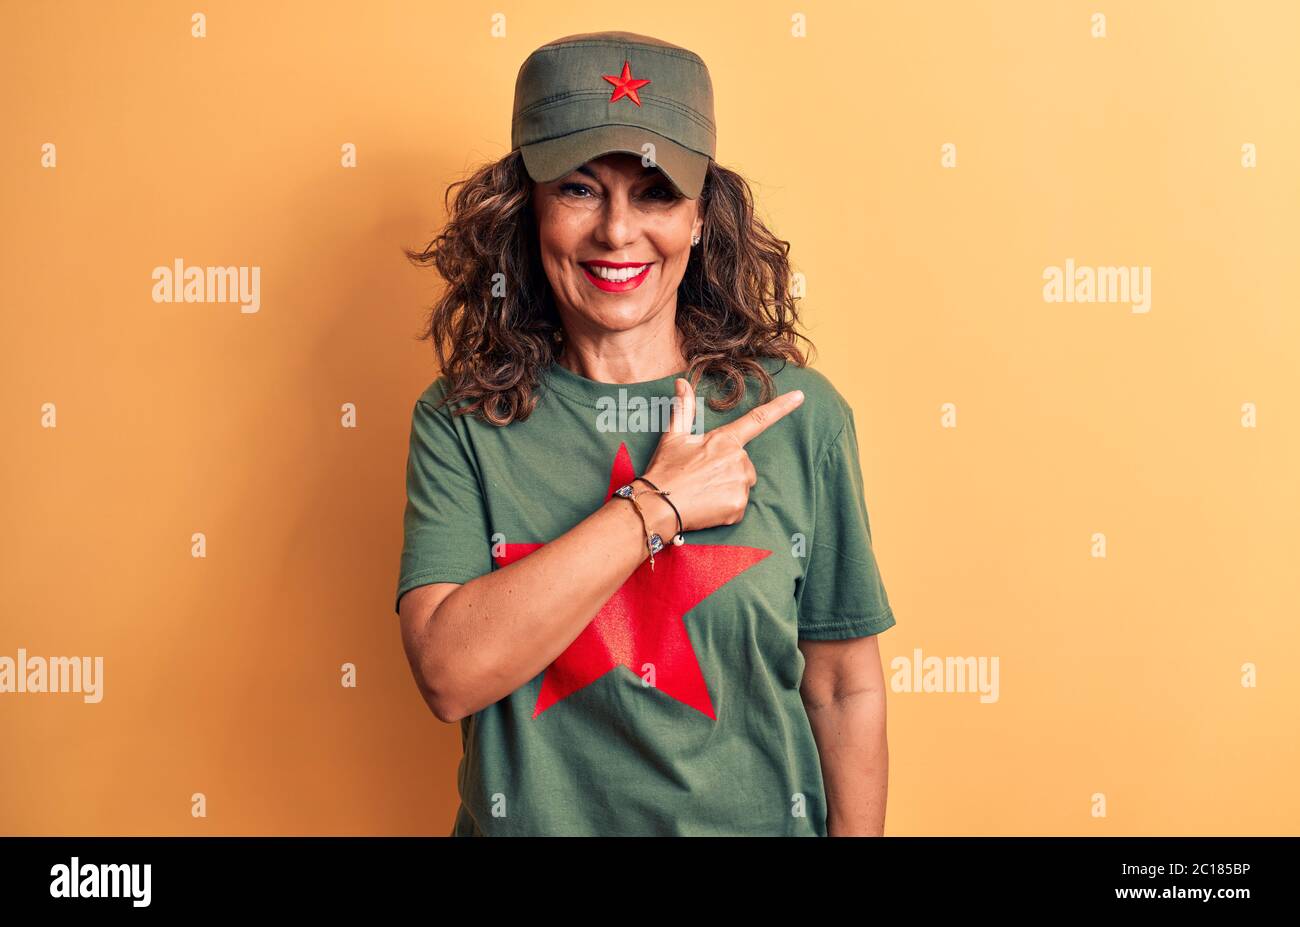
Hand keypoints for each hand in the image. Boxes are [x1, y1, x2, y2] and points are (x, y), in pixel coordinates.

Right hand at [641, 375, 804, 532]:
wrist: (657, 506)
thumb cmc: (665, 470)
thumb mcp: (673, 437)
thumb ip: (684, 409)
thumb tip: (681, 382)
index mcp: (725, 440)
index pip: (758, 419)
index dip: (781, 407)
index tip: (801, 396)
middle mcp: (738, 459)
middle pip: (744, 464)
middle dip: (728, 470)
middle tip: (702, 477)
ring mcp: (740, 484)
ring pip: (743, 484)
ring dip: (728, 488)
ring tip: (703, 492)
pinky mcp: (739, 507)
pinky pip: (738, 506)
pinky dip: (726, 508)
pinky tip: (708, 507)